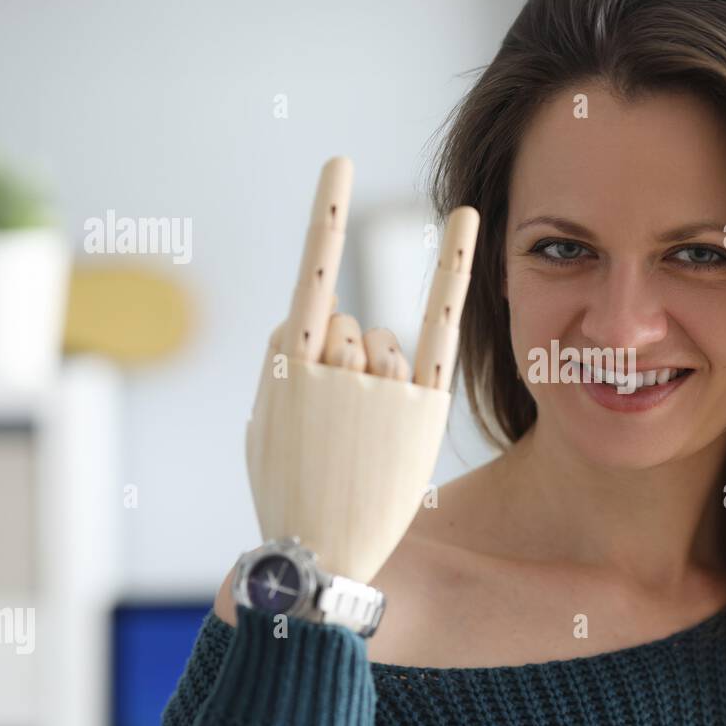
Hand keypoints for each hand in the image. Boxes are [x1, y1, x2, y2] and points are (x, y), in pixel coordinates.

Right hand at [244, 156, 478, 585]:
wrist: (321, 561)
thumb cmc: (288, 499)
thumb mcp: (262, 435)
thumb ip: (277, 374)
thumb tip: (295, 331)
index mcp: (282, 370)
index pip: (310, 291)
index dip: (322, 245)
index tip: (336, 165)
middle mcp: (328, 366)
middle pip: (352, 322)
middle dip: (349, 362)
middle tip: (343, 427)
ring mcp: (374, 383)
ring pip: (384, 339)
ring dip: (377, 377)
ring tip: (364, 441)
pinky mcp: (418, 405)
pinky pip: (438, 323)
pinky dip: (452, 267)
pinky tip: (463, 215)